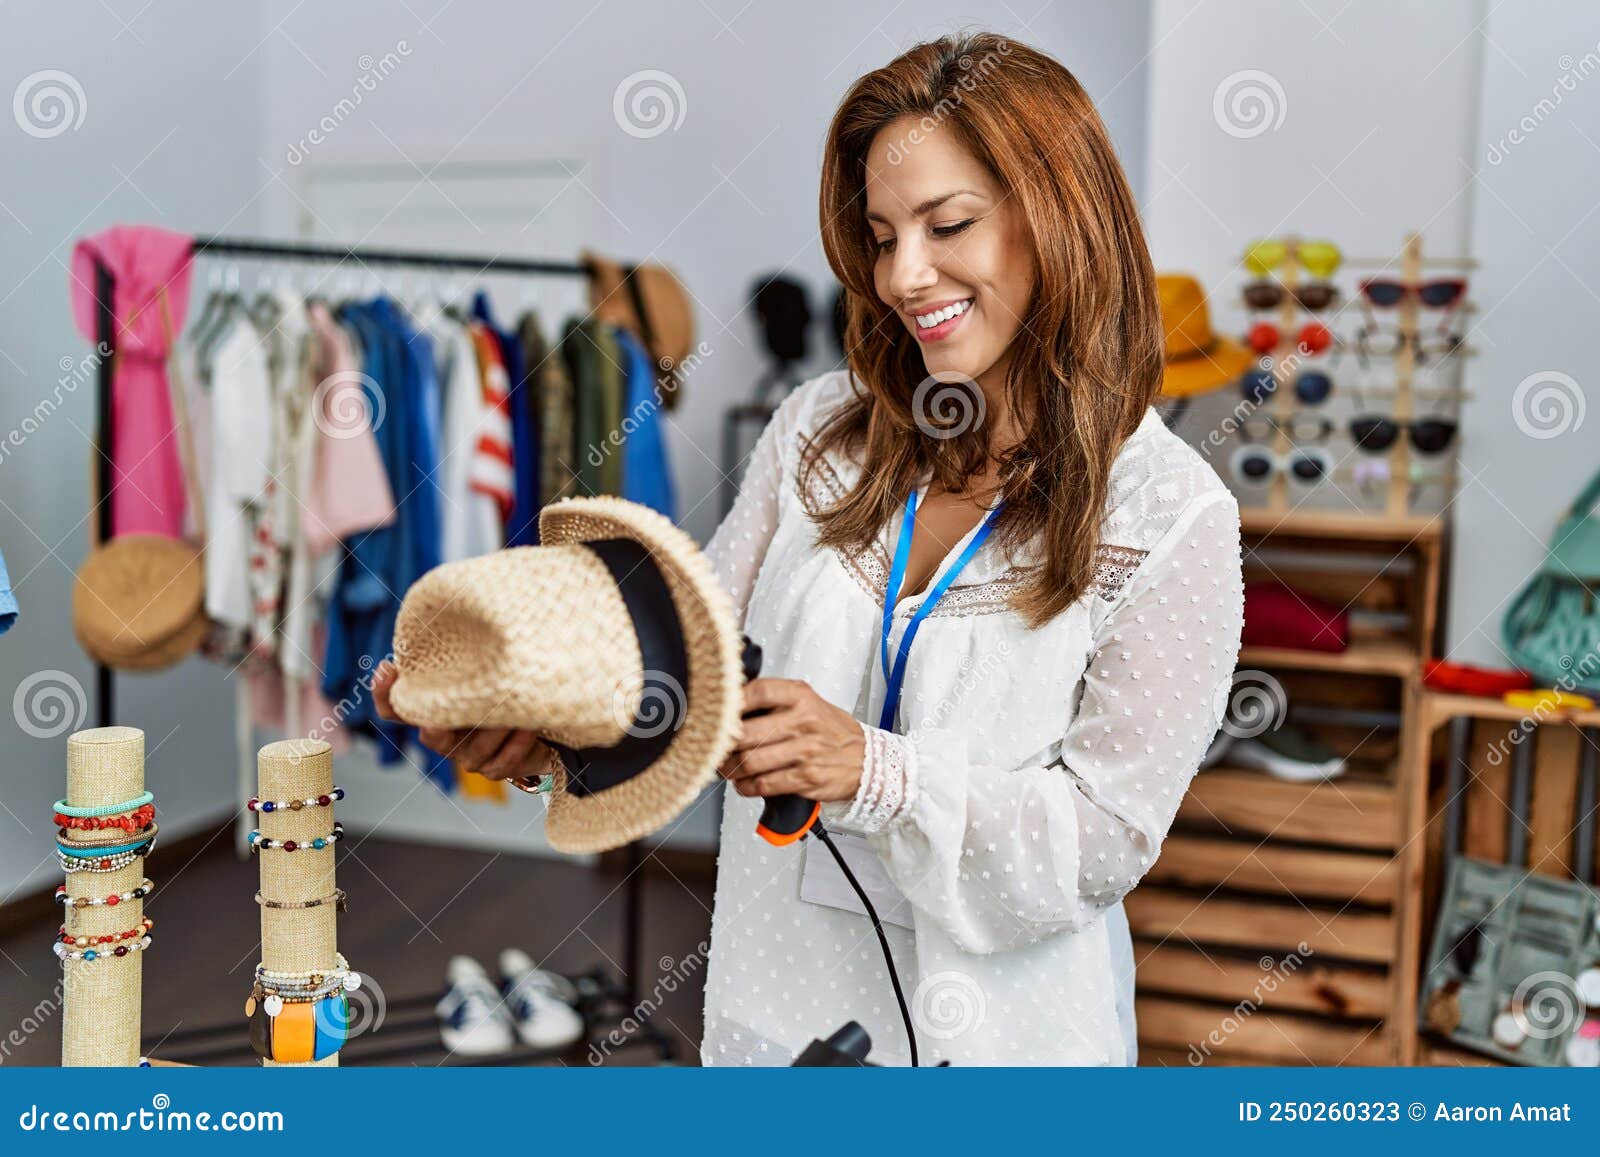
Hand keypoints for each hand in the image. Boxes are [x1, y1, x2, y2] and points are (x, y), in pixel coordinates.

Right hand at [373, 660, 556, 783]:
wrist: (538, 721)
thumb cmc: (501, 684)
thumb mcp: (483, 665)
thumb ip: (465, 651)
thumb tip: (463, 610)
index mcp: (432, 709)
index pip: (393, 707)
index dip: (384, 693)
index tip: (387, 667)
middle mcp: (443, 735)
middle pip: (430, 736)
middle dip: (442, 723)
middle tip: (450, 709)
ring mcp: (467, 756)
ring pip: (472, 750)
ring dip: (493, 728)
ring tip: (513, 705)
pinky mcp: (493, 768)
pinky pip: (501, 761)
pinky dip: (515, 744)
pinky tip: (528, 726)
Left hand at [718, 678, 864, 802]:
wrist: (867, 760)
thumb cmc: (832, 731)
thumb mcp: (809, 703)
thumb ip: (775, 701)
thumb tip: (731, 708)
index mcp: (801, 697)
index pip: (758, 692)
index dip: (732, 703)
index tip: (718, 713)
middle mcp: (803, 721)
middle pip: (746, 732)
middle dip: (723, 744)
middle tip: (715, 748)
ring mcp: (806, 751)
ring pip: (751, 761)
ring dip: (731, 769)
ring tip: (728, 769)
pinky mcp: (806, 777)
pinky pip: (764, 784)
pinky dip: (747, 787)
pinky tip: (745, 784)